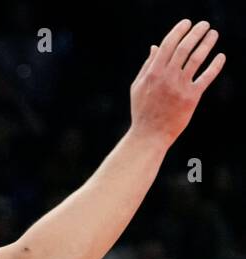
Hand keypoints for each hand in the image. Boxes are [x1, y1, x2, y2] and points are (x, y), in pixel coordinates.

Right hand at [130, 20, 224, 147]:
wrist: (149, 135)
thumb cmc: (142, 111)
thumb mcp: (138, 87)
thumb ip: (147, 66)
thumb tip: (155, 47)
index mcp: (152, 73)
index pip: (168, 45)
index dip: (178, 31)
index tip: (187, 23)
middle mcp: (167, 78)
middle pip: (184, 48)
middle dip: (196, 33)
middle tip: (205, 24)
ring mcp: (180, 87)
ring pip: (197, 59)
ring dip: (207, 43)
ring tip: (214, 34)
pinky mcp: (191, 97)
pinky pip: (206, 77)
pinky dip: (216, 65)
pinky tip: (221, 56)